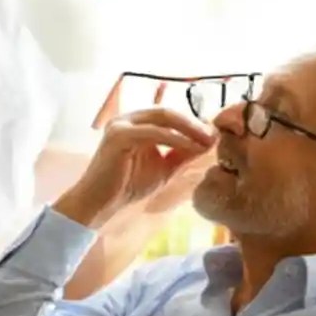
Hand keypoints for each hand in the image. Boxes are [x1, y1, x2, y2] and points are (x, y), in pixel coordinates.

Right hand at [54, 108, 215, 228]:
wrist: (100, 204)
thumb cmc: (128, 186)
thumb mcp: (164, 168)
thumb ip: (182, 153)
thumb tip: (208, 141)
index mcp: (136, 123)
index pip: (169, 115)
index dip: (193, 122)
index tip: (214, 134)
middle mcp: (127, 118)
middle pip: (167, 111)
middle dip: (193, 122)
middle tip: (214, 135)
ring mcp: (121, 124)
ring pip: (162, 117)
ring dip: (188, 128)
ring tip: (207, 141)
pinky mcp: (118, 135)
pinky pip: (154, 132)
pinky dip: (175, 139)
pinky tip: (191, 148)